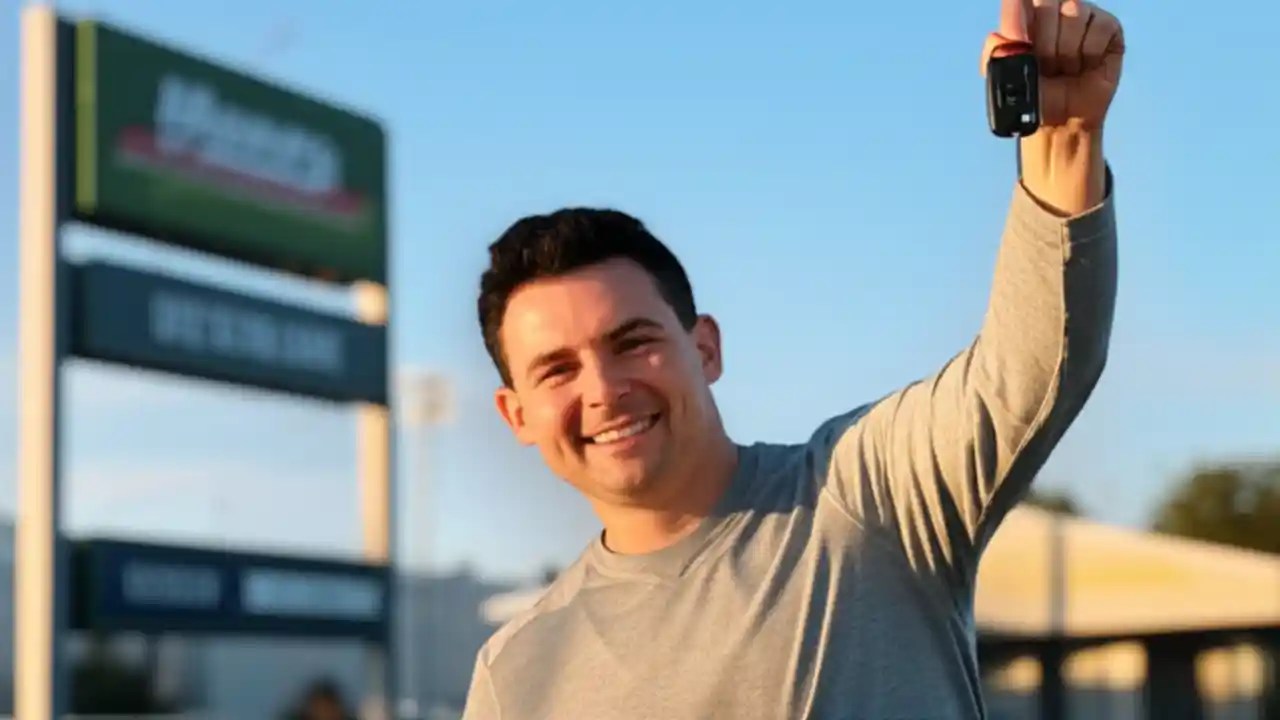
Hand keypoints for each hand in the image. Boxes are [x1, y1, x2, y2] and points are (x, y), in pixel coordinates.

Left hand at [982, 0, 1124, 130]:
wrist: (1060, 121)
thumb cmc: (1034, 94)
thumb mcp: (1005, 77)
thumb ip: (995, 52)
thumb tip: (999, 35)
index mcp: (1024, 17)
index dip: (1018, 9)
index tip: (1021, 32)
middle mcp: (1053, 10)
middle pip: (1047, 2)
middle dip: (1044, 41)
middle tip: (1046, 66)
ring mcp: (1082, 15)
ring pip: (1074, 10)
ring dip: (1066, 50)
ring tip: (1065, 68)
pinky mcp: (1108, 27)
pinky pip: (1098, 27)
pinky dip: (1089, 52)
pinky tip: (1085, 65)